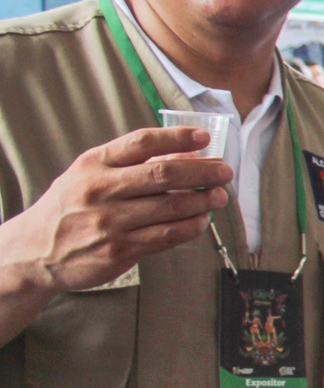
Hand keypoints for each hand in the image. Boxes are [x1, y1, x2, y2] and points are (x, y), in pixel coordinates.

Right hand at [0, 127, 231, 299]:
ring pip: (171, 207)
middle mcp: (100, 190)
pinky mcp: (119, 249)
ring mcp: (110, 222)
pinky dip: (191, 226)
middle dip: (202, 171)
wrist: (34, 251)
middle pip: (164, 174)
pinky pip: (166, 235)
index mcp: (93, 164)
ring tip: (218, 197)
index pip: (141, 143)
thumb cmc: (70, 207)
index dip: (177, 137)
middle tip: (224, 172)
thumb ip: (128, 165)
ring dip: (202, 200)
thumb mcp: (88, 175)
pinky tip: (201, 220)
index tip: (204, 137)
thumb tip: (183, 154)